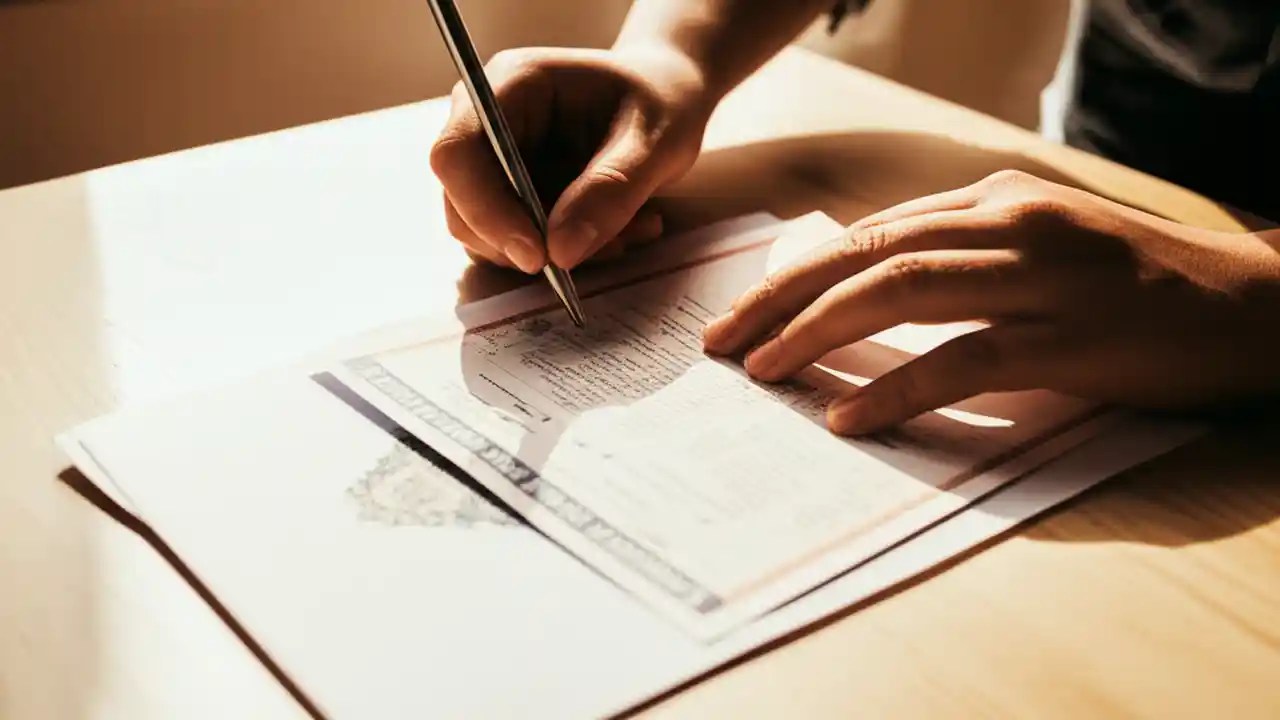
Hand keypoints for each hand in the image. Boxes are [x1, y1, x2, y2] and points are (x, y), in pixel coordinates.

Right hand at [429, 46, 711, 272]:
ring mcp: (494, 163)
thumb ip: (610, 190)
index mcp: (511, 85)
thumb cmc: (661, 103)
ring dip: (555, 253)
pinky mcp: (510, 197)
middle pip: (461, 202)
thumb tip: (560, 251)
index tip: (537, 255)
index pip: (458, 153)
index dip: (484, 210)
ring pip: (487, 235)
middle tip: (603, 248)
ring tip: (628, 232)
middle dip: (525, 242)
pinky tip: (617, 234)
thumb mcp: (656, 142)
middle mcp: (487, 123)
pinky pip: (517, 245)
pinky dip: (566, 254)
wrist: (667, 103)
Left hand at [702, 170, 1279, 434]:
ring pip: (899, 292)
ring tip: (761, 372)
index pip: (869, 233)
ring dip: (817, 334)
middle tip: (721, 344)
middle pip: (865, 254)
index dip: (796, 274)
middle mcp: (1008, 224)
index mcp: (994, 200)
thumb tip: (864, 287)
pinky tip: (848, 417)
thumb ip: (959, 256)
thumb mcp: (1038, 247)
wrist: (1250, 306)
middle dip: (780, 299)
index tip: (742, 312)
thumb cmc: (1134, 285)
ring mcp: (1040, 276)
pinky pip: (962, 358)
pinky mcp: (1070, 337)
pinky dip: (896, 387)